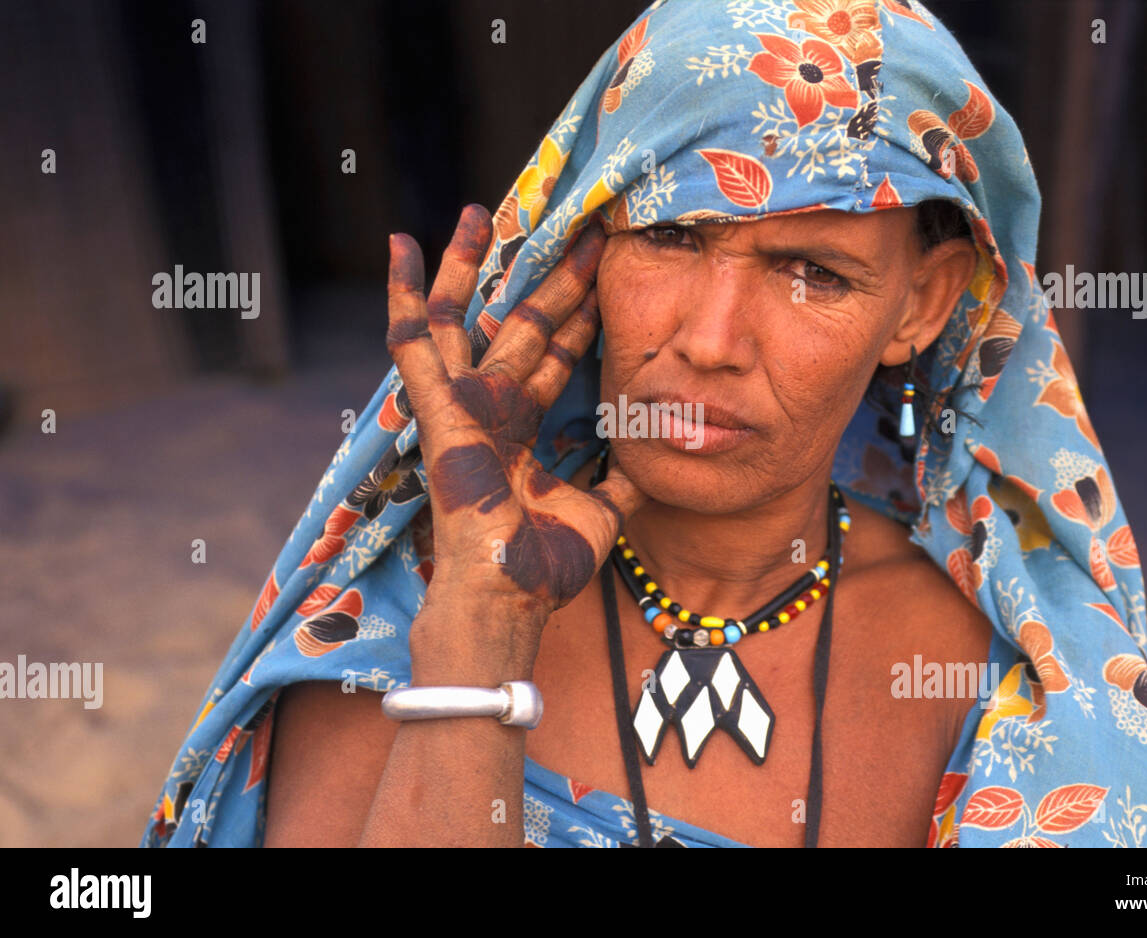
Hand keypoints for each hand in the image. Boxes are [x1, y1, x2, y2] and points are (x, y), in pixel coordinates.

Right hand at [386, 205, 645, 667]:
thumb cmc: (546, 565)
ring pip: (462, 318)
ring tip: (478, 212)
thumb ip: (623, 482)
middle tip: (582, 232)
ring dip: (469, 267)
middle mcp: (491, 410)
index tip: (607, 277)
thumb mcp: (602, 512)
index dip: (582, 318)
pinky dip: (403, 292)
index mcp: (524, 430)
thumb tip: (656, 460)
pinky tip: (398, 244)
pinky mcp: (437, 408)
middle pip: (524, 326)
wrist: (510, 594)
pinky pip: (413, 340)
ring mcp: (461, 406)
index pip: (556, 358)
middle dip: (554, 280)